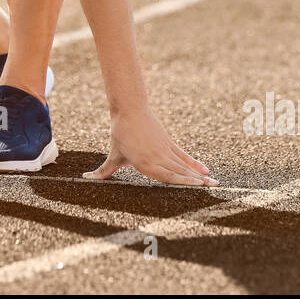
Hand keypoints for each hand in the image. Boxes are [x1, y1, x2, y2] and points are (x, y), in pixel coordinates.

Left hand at [84, 107, 216, 185]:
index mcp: (145, 164)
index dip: (183, 184)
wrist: (130, 109)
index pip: (167, 177)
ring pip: (184, 165)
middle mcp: (158, 158)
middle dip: (196, 182)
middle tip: (212, 188)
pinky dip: (194, 162)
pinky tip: (204, 168)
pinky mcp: (168, 142)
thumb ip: (104, 171)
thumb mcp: (113, 154)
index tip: (197, 189)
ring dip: (199, 174)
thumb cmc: (120, 133)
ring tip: (212, 181)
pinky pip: (183, 155)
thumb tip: (86, 179)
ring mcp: (165, 150)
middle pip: (180, 172)